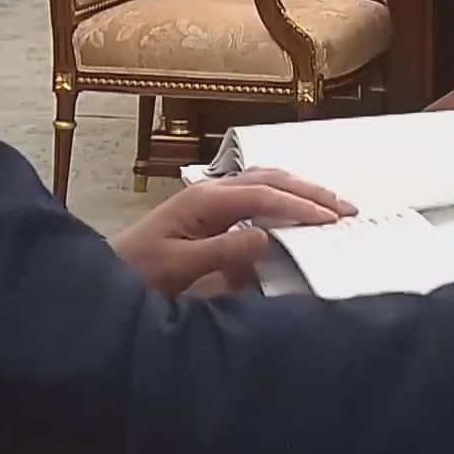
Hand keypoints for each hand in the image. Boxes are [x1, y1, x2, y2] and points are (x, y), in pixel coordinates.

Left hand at [109, 170, 355, 295]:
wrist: (106, 274)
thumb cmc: (137, 272)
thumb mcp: (179, 267)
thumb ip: (223, 252)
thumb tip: (268, 237)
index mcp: (205, 199)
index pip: (264, 195)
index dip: (300, 206)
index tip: (333, 219)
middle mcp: (210, 190)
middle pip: (270, 179)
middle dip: (311, 192)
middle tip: (348, 207)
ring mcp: (210, 197)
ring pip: (265, 182)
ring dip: (300, 192)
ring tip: (332, 206)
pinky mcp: (209, 211)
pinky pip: (255, 196)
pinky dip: (283, 200)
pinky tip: (297, 213)